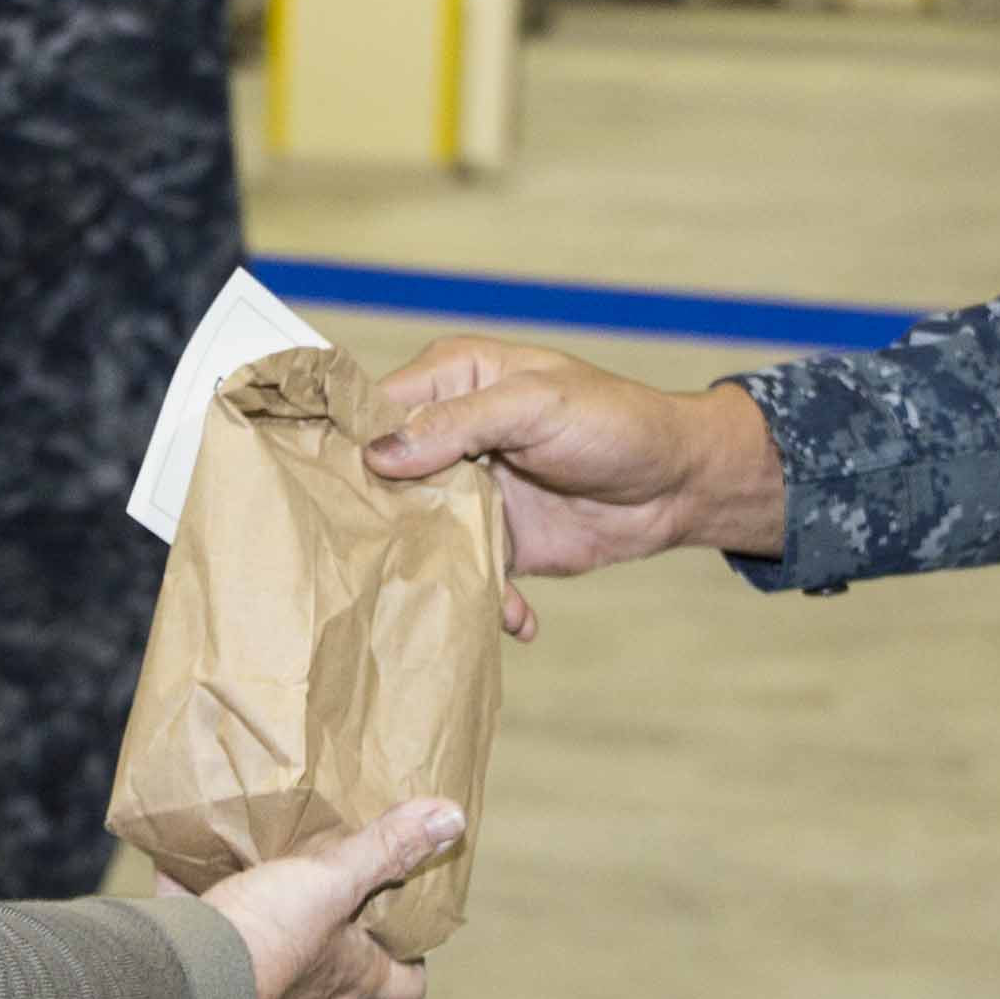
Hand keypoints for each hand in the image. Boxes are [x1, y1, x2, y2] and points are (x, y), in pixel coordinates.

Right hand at [194, 799, 463, 998]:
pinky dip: (210, 904)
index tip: (410, 926)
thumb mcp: (333, 879)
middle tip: (342, 878)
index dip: (414, 964)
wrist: (181, 970)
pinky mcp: (209, 974)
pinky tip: (202, 861)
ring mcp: (259, 989)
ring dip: (278, 917)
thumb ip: (386, 849)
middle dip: (343, 929)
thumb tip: (452, 819)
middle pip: (341, 970)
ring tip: (275, 865)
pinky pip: (215, 937)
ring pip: (278, 953)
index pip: (404, 991)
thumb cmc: (270, 933)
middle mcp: (309, 995)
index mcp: (351, 978)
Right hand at [361, 338, 789, 630]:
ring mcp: (468, 492)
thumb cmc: (615, 421)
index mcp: (450, 380)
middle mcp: (447, 435)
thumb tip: (380, 454)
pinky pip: (467, 575)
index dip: (348, 445)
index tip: (321, 491)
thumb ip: (460, 424)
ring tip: (451, 596)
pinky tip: (519, 618)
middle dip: (381, 522)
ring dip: (433, 570)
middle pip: (384, 480)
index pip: (374, 408)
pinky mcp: (495, 542)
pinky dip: (488, 602)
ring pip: (419, 534)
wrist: (678, 485)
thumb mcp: (537, 405)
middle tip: (372, 563)